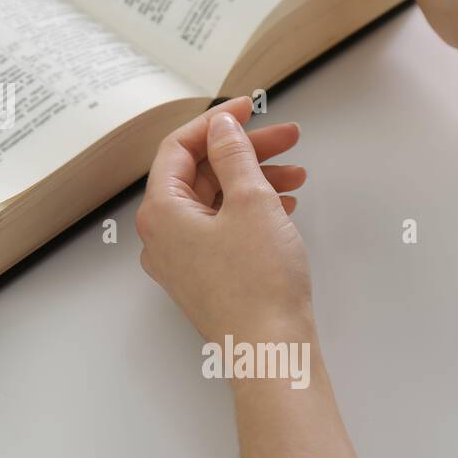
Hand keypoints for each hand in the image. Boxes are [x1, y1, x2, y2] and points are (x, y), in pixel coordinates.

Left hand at [136, 97, 312, 342]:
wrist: (270, 350)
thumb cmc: (259, 281)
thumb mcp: (251, 201)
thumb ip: (234, 155)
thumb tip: (221, 127)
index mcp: (160, 211)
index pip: (178, 148)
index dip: (216, 122)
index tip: (250, 107)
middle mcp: (161, 235)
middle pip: (199, 174)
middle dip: (245, 152)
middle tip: (288, 139)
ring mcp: (180, 259)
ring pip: (214, 201)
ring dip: (253, 180)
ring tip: (297, 174)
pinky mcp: (204, 277)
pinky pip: (221, 228)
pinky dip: (250, 210)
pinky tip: (284, 204)